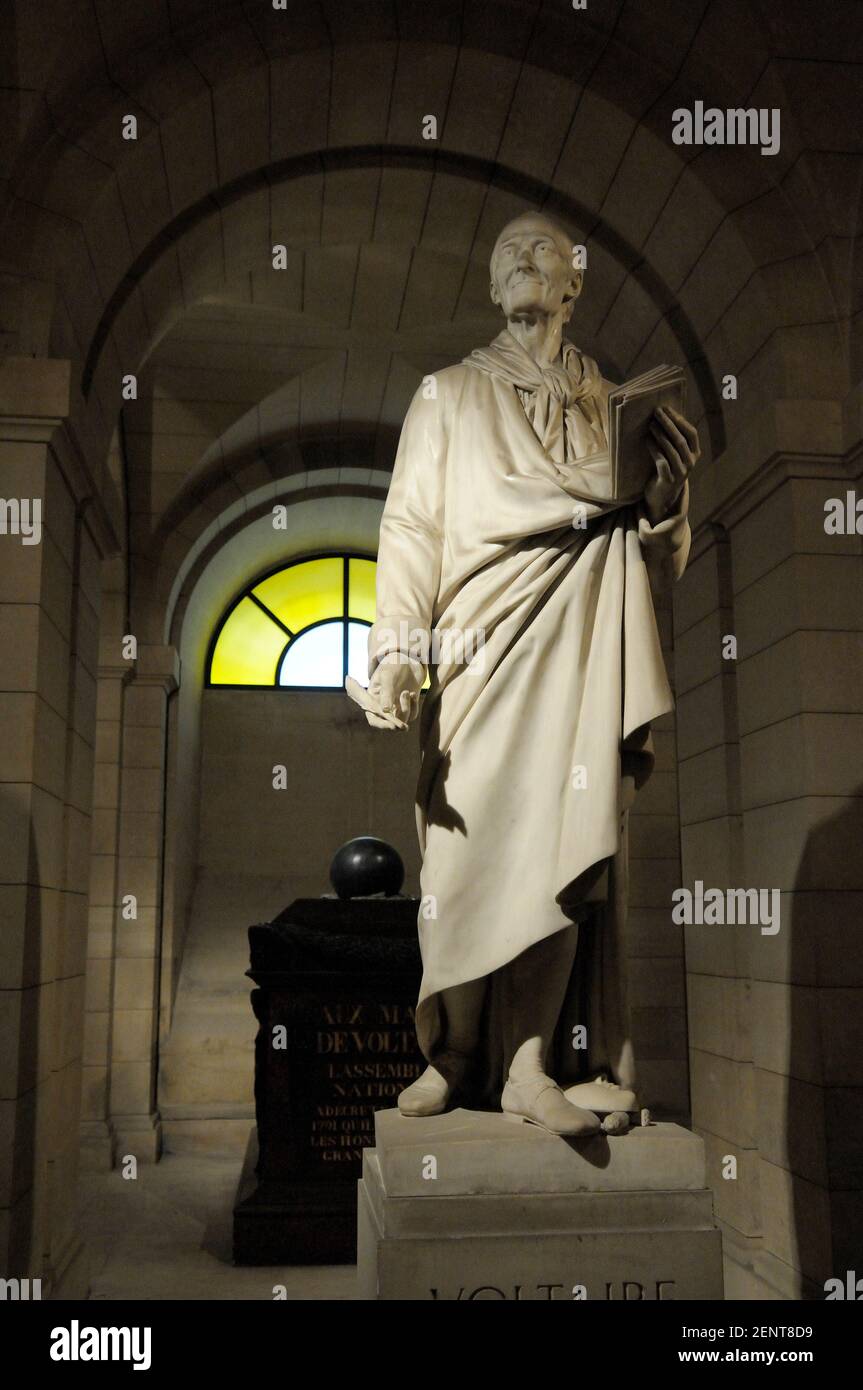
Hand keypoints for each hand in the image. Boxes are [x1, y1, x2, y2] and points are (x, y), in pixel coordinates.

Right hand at [362, 655, 422, 729]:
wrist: (407, 658)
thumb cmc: (392, 664)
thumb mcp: (387, 676)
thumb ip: (386, 693)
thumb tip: (385, 711)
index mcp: (372, 700)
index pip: (373, 718)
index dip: (381, 724)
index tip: (392, 725)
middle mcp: (382, 706)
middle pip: (387, 724)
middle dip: (396, 725)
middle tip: (403, 727)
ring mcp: (396, 706)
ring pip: (402, 719)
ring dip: (406, 708)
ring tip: (407, 692)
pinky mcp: (407, 705)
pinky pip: (412, 714)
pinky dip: (414, 706)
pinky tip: (413, 693)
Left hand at [643, 405, 699, 523]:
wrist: (662, 497)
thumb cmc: (666, 469)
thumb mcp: (674, 454)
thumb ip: (674, 439)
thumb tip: (664, 415)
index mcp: (694, 454)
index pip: (691, 433)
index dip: (679, 420)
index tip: (667, 408)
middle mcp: (690, 463)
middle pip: (680, 439)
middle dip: (668, 424)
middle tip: (656, 412)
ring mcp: (680, 473)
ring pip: (671, 450)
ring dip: (660, 435)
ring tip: (650, 424)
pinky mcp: (668, 480)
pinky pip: (661, 462)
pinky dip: (654, 449)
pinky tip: (647, 440)